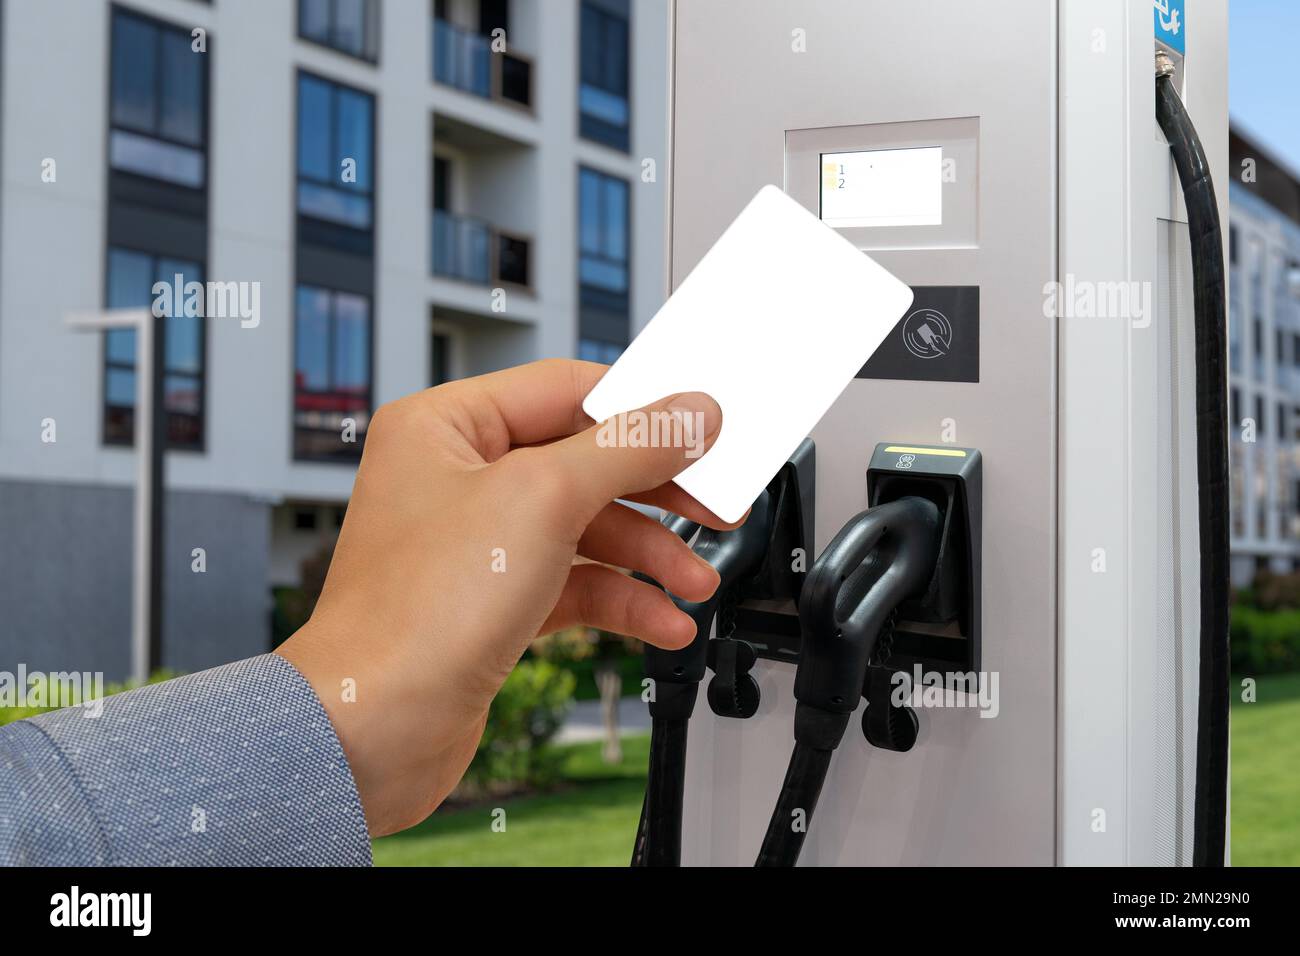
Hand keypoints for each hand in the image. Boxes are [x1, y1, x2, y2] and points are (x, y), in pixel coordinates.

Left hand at [276, 359, 734, 835]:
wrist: (372, 731)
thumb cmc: (415, 616)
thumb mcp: (544, 500)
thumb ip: (628, 448)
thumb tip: (691, 414)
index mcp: (447, 426)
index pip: (567, 390)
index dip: (643, 411)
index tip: (705, 431)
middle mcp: (456, 478)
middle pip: (585, 462)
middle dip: (657, 492)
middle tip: (716, 507)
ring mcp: (475, 544)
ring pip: (586, 529)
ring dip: (649, 556)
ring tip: (694, 582)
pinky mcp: (492, 603)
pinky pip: (574, 585)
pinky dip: (622, 601)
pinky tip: (661, 622)